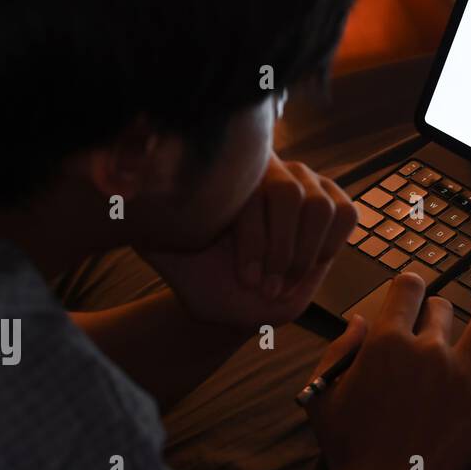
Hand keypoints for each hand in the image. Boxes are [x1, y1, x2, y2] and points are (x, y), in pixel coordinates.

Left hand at [142, 153, 359, 329]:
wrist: (233, 301)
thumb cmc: (198, 274)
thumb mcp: (163, 248)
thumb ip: (142, 220)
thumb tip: (124, 194)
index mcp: (232, 172)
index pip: (251, 192)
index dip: (252, 241)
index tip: (244, 280)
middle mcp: (273, 168)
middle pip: (290, 195)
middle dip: (279, 249)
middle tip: (263, 286)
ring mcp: (308, 184)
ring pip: (320, 206)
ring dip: (302, 254)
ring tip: (281, 284)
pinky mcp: (336, 205)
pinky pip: (346, 214)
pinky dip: (328, 245)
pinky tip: (305, 269)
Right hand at [305, 272, 470, 469]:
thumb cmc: (351, 448)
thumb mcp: (325, 393)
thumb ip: (340, 349)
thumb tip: (359, 321)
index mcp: (387, 342)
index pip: (408, 287)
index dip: (409, 286)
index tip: (410, 291)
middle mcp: (428, 347)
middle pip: (442, 307)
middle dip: (436, 311)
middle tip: (433, 323)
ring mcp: (463, 370)